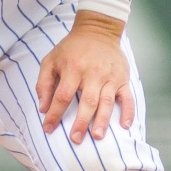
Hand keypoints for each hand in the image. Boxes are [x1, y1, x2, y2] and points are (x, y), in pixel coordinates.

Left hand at [36, 11, 135, 143]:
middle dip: (81, 122)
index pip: (62, 96)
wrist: (98, 30)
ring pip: (107, 102)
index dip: (54, 114)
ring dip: (102, 121)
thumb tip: (43, 108)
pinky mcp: (123, 78)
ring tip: (97, 136)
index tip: (48, 129)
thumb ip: (44, 83)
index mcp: (73, 68)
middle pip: (87, 102)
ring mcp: (110, 76)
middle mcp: (93, 73)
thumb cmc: (71, 49)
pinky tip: (125, 126)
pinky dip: (128, 112)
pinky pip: (127, 98)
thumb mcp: (51, 60)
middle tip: (75, 140)